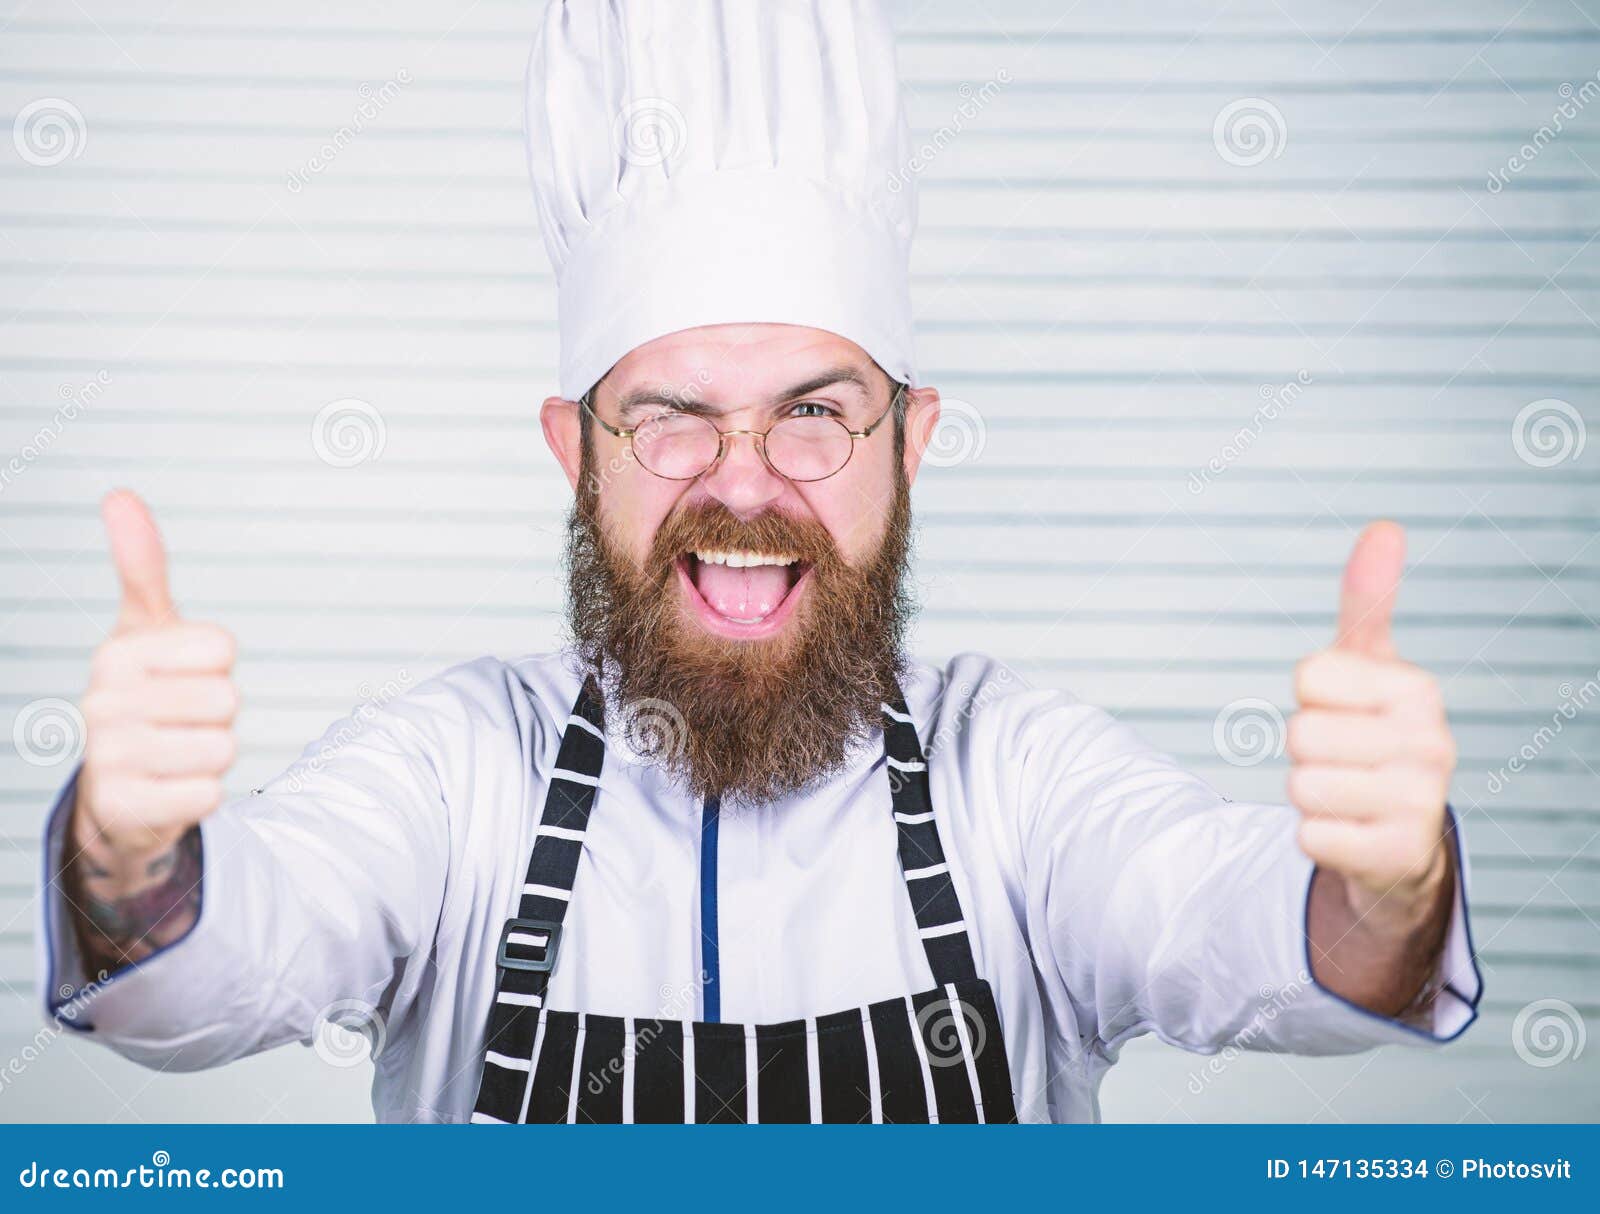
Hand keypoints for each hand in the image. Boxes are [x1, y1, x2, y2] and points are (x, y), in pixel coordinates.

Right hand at [72, 490, 237, 880]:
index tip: (185, 676)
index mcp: (116, 652)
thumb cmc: (145, 696)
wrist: (117, 789)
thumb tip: (120, 496)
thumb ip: (142, 566)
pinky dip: (202, 795)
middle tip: (183, 723)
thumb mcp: (146, 630)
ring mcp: (108, 758)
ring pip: (222, 748)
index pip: (221, 648)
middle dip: (218, 716)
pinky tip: (170, 790)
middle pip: (227, 699)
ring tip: (176, 755)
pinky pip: (210, 795)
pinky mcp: (124, 810)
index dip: (216, 666)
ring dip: (211, 756)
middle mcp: (102, 702)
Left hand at [1287, 521, 1455, 929]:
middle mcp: (1432, 743)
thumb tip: (1384, 527)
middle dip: (1305, 750)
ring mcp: (1422, 803)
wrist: (1400, 835)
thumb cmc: (1374, 733)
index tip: (1340, 708)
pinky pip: (1311, 837)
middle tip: (1341, 758)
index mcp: (1417, 689)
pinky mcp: (1400, 856)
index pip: (1308, 676)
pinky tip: (1351, 831)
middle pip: (1300, 735)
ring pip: (1301, 787)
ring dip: (1309, 795)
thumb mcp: (1368, 665)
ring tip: (1347, 793)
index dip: (1309, 696)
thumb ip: (1367, 601)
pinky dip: (1317, 837)